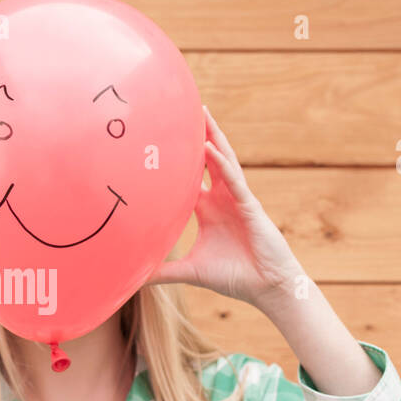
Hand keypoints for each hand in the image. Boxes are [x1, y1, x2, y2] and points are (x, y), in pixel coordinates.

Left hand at [150, 106, 304, 309]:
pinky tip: (209, 148)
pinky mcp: (250, 206)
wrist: (267, 289)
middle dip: (197, 137)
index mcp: (209, 210)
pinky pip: (234, 180)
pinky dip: (222, 164)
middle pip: (207, 160)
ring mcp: (237, 199)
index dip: (176, 162)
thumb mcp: (190, 272)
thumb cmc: (234, 277)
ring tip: (201, 113)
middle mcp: (222, 199)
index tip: (157, 144)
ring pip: (223, 160)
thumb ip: (162, 271)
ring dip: (212, 137)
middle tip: (180, 111)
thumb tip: (133, 277)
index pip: (189, 178)